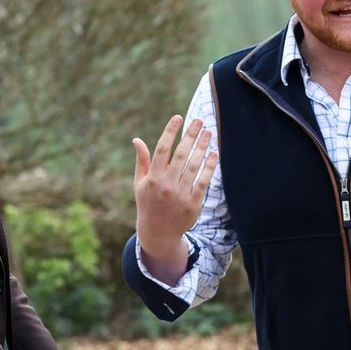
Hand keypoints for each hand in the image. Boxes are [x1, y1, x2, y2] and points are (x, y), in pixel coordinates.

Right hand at [132, 115, 217, 260]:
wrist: (158, 232)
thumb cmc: (148, 203)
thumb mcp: (140, 183)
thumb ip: (141, 161)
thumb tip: (136, 139)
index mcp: (152, 178)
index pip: (162, 149)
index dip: (170, 132)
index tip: (178, 117)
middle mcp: (166, 185)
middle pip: (181, 154)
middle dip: (191, 135)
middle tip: (199, 120)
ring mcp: (180, 194)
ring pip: (194, 166)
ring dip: (202, 147)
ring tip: (208, 133)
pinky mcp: (192, 203)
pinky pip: (203, 181)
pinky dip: (209, 167)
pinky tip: (214, 154)